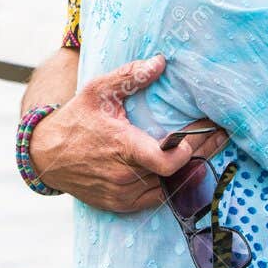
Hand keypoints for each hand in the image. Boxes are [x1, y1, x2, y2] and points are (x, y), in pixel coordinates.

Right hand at [28, 55, 227, 211]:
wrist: (46, 154)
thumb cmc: (75, 119)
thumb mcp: (98, 89)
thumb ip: (130, 76)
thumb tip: (161, 62)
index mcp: (122, 146)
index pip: (165, 162)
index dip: (187, 153)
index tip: (198, 136)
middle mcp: (123, 175)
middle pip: (174, 173)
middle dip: (201, 153)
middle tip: (221, 134)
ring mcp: (121, 194)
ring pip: (167, 189)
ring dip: (189, 170)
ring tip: (209, 149)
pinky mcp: (119, 205)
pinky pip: (154, 199)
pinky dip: (171, 185)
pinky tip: (186, 169)